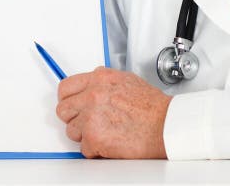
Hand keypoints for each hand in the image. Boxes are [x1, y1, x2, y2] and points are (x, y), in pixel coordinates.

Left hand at [56, 66, 170, 158]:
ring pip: (71, 130)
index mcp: (99, 78)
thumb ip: (103, 85)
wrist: (166, 125)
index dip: (68, 99)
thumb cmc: (153, 107)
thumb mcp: (125, 81)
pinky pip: (84, 149)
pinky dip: (96, 150)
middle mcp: (92, 94)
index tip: (72, 105)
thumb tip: (90, 91)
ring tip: (105, 133)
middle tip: (87, 123)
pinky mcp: (94, 136)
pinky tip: (110, 143)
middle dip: (73, 118)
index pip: (65, 87)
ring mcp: (91, 115)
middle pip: (63, 109)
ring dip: (85, 135)